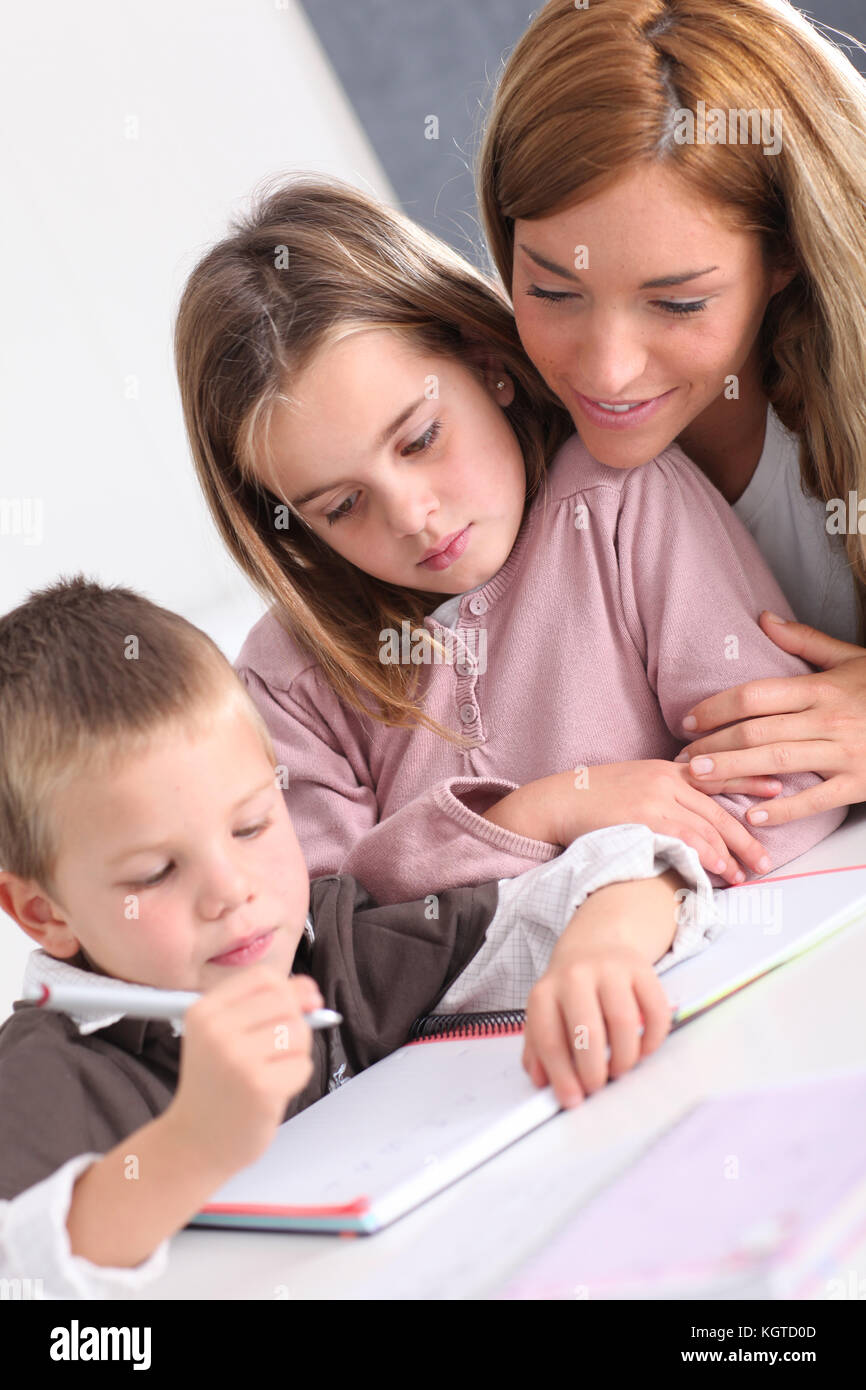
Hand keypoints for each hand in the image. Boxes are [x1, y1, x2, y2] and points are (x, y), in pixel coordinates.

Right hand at [166, 965, 322, 1176]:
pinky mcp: (260, 1087)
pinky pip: (303, 1066)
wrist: (196, 1143)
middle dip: (294, 1024)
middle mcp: (217, 1031)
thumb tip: (311, 990)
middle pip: (285, 1002)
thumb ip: (266, 1005)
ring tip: (271, 1071)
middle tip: (275, 1052)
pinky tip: (271, 1091)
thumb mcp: (225, 1035)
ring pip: (298, 1032)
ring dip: (296, 1052)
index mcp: (204, 1011)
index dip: (288, 990)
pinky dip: (295, 1078)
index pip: (264, 977)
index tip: (295, 1008)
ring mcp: (238, 1059)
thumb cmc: (216, 1087)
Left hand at [523, 937, 671, 1107]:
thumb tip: (541, 1081)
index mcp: (545, 992)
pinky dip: (652, 1040)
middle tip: (598, 1087)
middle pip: (588, 1032)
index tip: (573, 1100)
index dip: (562, 1075)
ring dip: (624, 1058)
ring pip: (624, 1023)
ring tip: (619, 1069)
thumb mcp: (546, 1015)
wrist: (595, 945)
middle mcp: (575, 976)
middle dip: (594, 1071)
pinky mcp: (642, 969)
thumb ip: (539, 1049)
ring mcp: (611, 969)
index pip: (549, 1039)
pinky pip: (655, 1012)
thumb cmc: (569, 993)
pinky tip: (642, 1050)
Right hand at [553, 761, 776, 882]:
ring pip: (705, 825)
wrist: (556, 800)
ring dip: (729, 853)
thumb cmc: (592, 799)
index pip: (718, 776)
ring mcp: (655, 796)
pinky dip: (705, 853)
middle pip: (718, 808)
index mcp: (666, 769)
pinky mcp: (642, 816)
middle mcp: (666, 778)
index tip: (777, 792)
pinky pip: (683, 836)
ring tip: (744, 874)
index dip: (750, 784)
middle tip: (765, 860)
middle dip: (746, 836)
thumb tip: (687, 818)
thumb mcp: (634, 786)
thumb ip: (663, 795)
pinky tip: (718, 868)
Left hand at [674, 611, 865, 826]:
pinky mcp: (859, 783)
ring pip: (776, 762)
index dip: (716, 707)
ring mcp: (844, 753)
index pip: (756, 695)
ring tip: (700, 780)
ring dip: (732, 772)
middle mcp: (828, 719)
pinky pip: (815, 799)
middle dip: (713, 745)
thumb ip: (805, 641)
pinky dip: (782, 810)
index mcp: (820, 688)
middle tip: (682, 757)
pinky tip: (753, 815)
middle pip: (756, 731)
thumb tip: (764, 618)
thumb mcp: (850, 658)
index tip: (689, 720)